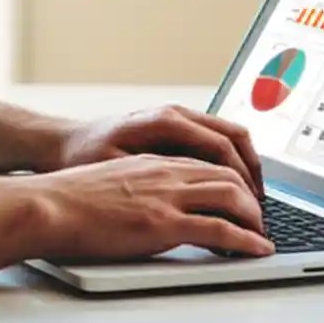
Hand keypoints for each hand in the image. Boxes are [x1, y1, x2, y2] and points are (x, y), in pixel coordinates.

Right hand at [28, 154, 273, 259]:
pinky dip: (246, 240)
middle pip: (229, 174)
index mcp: (154, 161)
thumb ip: (140, 185)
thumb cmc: (70, 197)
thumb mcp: (113, 179)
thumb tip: (152, 202)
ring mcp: (167, 196)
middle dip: (253, 197)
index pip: (209, 160)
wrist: (49, 204)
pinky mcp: (163, 223)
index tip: (243, 197)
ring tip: (261, 236)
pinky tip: (257, 250)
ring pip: (232, 196)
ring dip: (255, 217)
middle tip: (259, 218)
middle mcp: (166, 172)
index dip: (234, 179)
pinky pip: (220, 229)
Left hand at [53, 105, 264, 196]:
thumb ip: (158, 181)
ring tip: (252, 202)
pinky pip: (215, 142)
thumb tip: (195, 200)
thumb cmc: (85, 155)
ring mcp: (178, 118)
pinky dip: (229, 164)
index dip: (243, 180)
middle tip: (261, 208)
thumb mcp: (119, 170)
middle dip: (253, 174)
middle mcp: (177, 114)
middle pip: (235, 137)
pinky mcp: (175, 129)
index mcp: (167, 121)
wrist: (62, 141)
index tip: (252, 207)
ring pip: (229, 137)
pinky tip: (229, 191)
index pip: (223, 147)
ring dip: (245, 168)